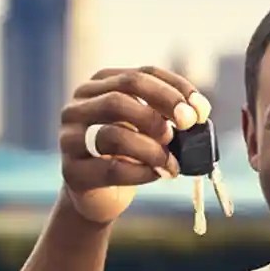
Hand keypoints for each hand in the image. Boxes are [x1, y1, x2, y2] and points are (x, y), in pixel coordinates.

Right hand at [59, 66, 210, 223]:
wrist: (98, 196)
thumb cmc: (128, 155)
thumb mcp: (147, 128)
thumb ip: (167, 115)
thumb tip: (195, 113)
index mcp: (99, 85)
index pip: (141, 74)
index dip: (175, 89)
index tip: (200, 110)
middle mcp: (78, 106)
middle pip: (122, 93)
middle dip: (162, 108)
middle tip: (187, 127)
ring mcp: (69, 138)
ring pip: (114, 133)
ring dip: (152, 148)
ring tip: (172, 162)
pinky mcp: (71, 172)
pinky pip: (111, 169)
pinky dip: (141, 172)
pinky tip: (156, 175)